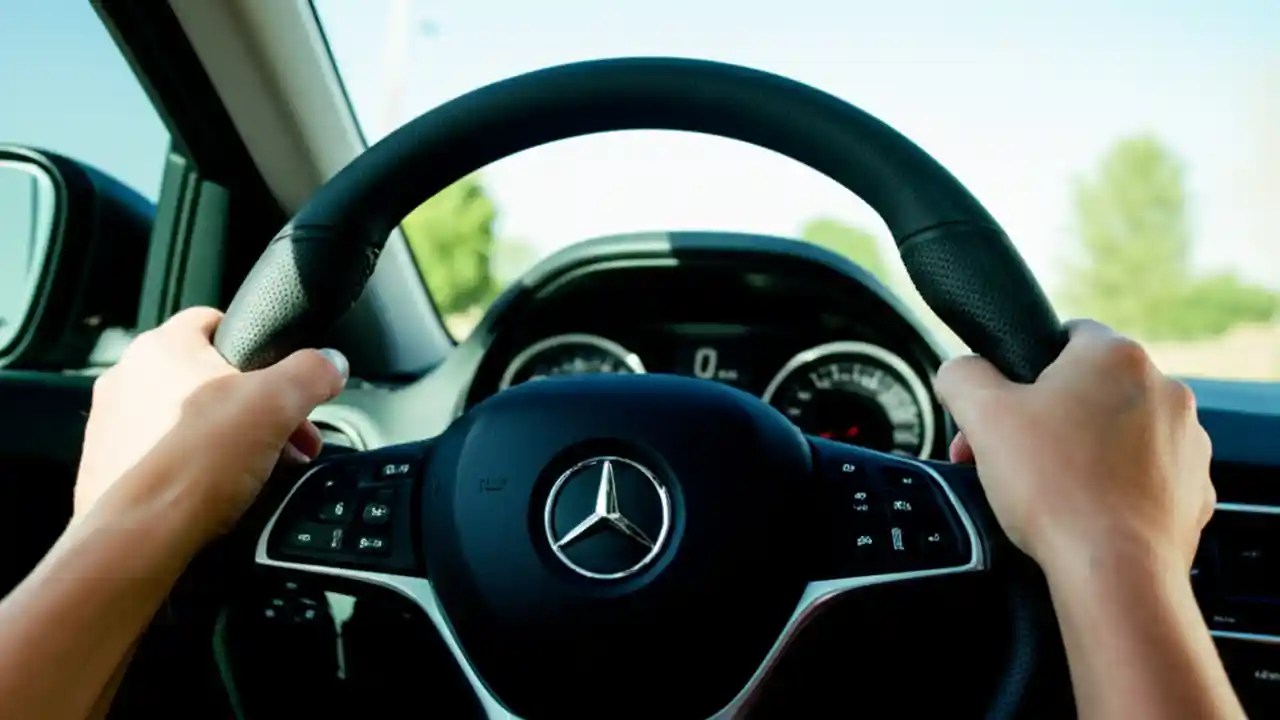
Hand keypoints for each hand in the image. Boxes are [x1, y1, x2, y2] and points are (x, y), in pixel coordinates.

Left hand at [75, 307, 347, 541]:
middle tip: (285, 438)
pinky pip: (165, 455)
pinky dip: (195, 467)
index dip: (257, 348)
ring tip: (259, 469)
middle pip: (209, 378)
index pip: (214, 321)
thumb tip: (330, 364)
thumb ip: (311, 373)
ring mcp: (112, 424)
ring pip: (187, 418)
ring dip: (227, 438)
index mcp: (162, 346)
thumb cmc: (196, 464)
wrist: (139, 538)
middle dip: (254, 408)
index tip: (280, 378)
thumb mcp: (278, 405)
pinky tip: (219, 491)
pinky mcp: (109, 467)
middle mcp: (128, 378)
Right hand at [933, 320, 1213, 575]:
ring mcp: (1186, 440)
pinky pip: (1143, 474)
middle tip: (1008, 455)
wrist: (1115, 572)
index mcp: (1115, 355)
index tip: (1003, 408)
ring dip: (1081, 449)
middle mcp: (1163, 388)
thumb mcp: (981, 414)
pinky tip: (1083, 509)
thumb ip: (961, 374)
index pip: (1064, 335)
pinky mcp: (1194, 488)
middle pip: (1088, 389)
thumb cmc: (1055, 489)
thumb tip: (961, 370)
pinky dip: (1113, 486)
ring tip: (1046, 487)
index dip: (1023, 370)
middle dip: (1045, 417)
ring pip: (1117, 432)